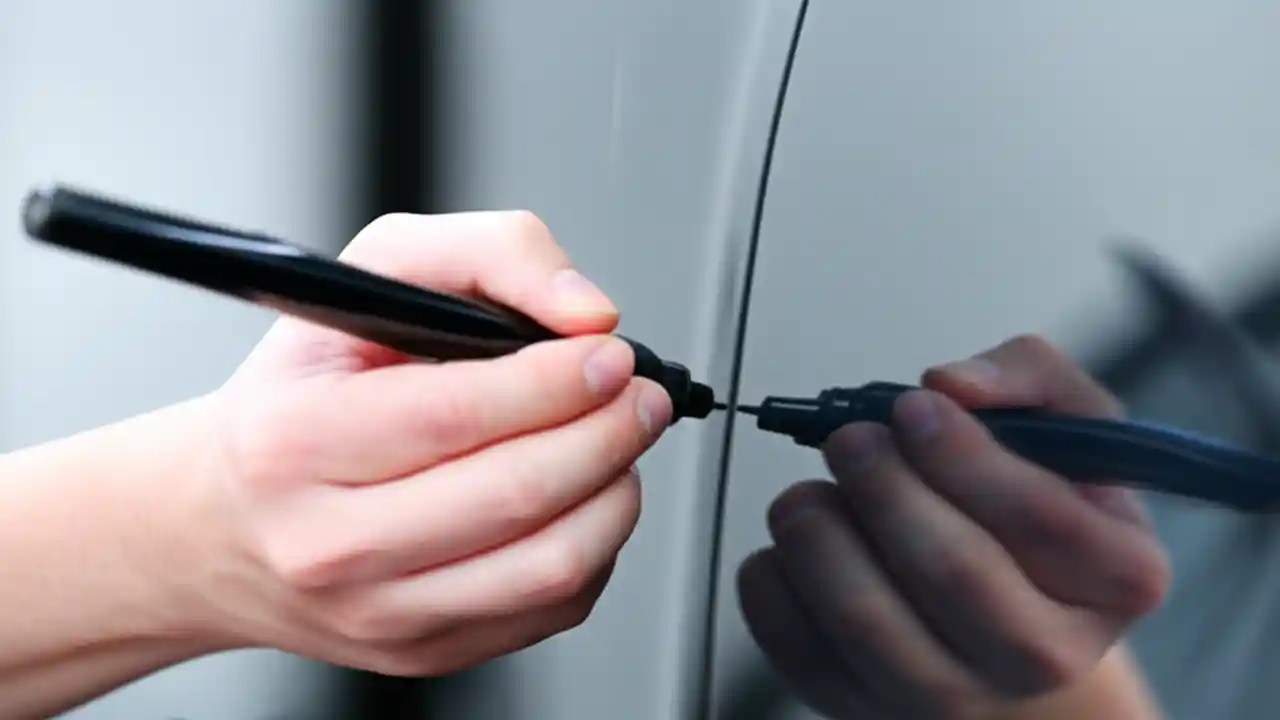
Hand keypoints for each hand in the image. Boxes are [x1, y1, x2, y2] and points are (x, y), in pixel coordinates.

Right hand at [176, 210, 671, 674]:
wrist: (226, 517)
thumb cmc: (301, 396)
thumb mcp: (371, 277)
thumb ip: (486, 254)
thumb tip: (585, 313)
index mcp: (297, 440)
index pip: (458, 414)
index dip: (560, 382)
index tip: (611, 356)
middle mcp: (330, 541)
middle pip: (518, 494)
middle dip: (610, 433)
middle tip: (638, 396)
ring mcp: (378, 610)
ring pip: (552, 566)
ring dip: (617, 492)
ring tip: (617, 444)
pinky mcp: (423, 649)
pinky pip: (553, 607)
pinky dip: (595, 546)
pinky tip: (578, 501)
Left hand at [738, 335, 1170, 718]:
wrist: (996, 611)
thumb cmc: (1027, 507)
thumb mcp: (1061, 423)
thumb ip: (1025, 375)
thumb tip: (951, 385)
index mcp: (1118, 575)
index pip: (1039, 517)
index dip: (961, 453)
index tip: (912, 405)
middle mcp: (1047, 654)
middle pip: (951, 571)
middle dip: (883, 484)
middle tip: (850, 438)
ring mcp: (954, 696)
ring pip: (863, 618)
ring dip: (817, 529)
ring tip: (815, 492)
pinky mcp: (866, 707)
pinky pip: (793, 644)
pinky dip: (772, 576)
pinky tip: (799, 545)